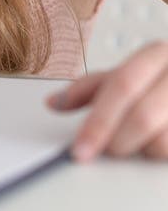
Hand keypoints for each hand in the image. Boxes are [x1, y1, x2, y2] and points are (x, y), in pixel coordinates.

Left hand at [46, 41, 167, 160]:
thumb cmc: (162, 79)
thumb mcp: (128, 74)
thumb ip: (92, 88)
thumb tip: (54, 103)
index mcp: (156, 54)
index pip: (121, 87)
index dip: (98, 122)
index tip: (79, 151)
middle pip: (142, 116)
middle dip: (116, 142)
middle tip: (103, 151)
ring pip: (163, 142)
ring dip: (142, 151)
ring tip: (137, 142)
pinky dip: (158, 155)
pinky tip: (153, 145)